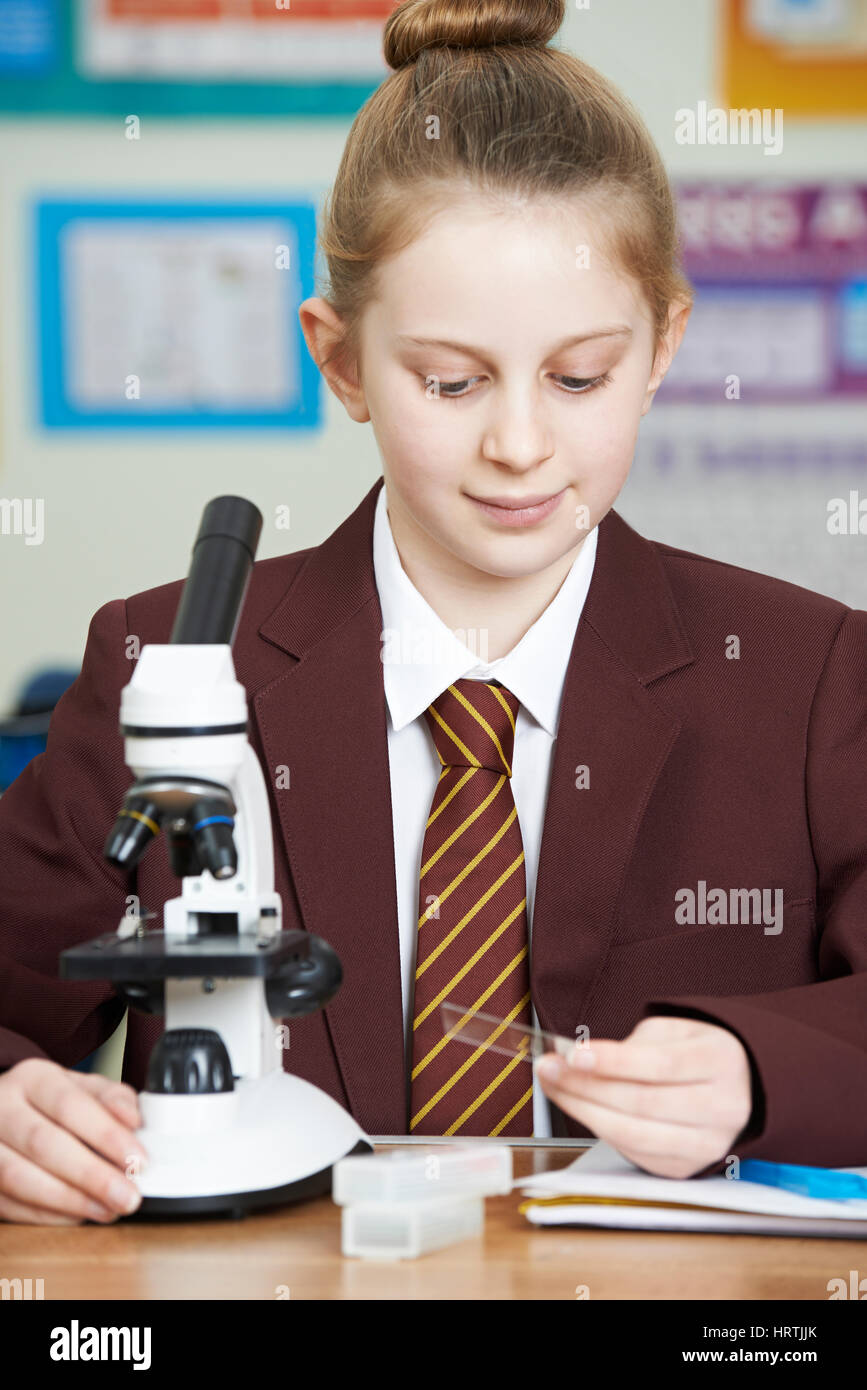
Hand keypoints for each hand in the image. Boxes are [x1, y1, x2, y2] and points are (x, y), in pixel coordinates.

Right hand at [0, 1058, 147, 1224]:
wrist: (4, 1112)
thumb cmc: (51, 1103)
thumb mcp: (83, 1088)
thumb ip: (113, 1099)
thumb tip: (133, 1121)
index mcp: (33, 1078)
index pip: (70, 1105)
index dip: (106, 1134)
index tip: (138, 1160)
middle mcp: (2, 1108)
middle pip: (43, 1143)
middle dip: (91, 1175)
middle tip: (127, 1195)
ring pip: (19, 1177)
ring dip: (69, 1200)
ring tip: (108, 1210)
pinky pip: (8, 1204)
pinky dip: (46, 1215)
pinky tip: (77, 1215)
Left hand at [535, 1015, 753, 1177]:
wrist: (744, 1091)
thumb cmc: (699, 1055)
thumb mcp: (678, 1031)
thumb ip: (634, 1043)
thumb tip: (579, 1058)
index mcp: (721, 1062)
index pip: (661, 1066)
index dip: (614, 1061)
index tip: (574, 1054)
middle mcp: (722, 1108)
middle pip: (642, 1103)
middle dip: (586, 1086)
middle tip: (549, 1068)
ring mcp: (707, 1145)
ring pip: (634, 1134)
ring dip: (583, 1110)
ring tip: (553, 1086)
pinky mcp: (687, 1168)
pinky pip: (634, 1153)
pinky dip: (599, 1129)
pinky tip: (579, 1107)